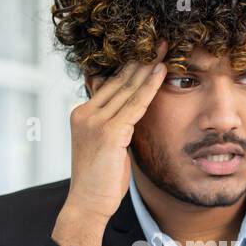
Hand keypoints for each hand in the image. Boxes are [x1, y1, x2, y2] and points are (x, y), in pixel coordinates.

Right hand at [64, 41, 167, 221]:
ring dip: (148, 68)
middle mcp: (85, 113)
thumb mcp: (107, 147)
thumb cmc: (100, 181)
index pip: (110, 85)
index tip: (147, 54)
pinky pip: (135, 105)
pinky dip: (150, 87)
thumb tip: (134, 114)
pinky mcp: (108, 132)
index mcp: (82, 114)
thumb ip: (117, 126)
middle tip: (159, 42)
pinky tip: (161, 72)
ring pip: (127, 89)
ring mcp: (95, 121)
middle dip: (140, 61)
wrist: (87, 204)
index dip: (130, 69)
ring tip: (164, 49)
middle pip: (118, 81)